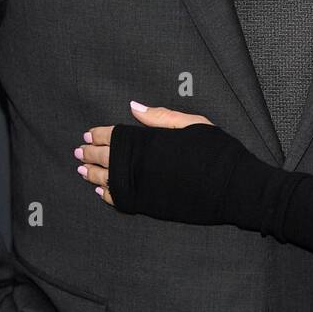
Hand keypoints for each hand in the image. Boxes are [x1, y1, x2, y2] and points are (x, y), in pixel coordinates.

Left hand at [75, 100, 213, 207]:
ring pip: (108, 180)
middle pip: (107, 158)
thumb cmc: (217, 152)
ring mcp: (144, 186)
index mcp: (150, 141)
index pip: (116, 136)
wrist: (234, 187)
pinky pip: (120, 200)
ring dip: (92, 174)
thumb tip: (133, 107)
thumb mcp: (193, 125)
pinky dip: (107, 195)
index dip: (99, 135)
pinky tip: (100, 191)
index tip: (88, 134)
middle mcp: (142, 165)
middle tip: (78, 152)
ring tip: (81, 171)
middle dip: (90, 154)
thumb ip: (161, 117)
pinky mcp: (149, 204)